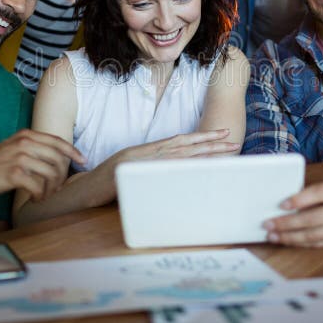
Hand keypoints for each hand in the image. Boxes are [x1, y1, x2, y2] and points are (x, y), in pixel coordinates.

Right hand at [0, 129, 85, 200]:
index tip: (82, 160)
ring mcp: (20, 157)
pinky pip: (39, 186)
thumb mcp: (12, 148)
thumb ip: (32, 149)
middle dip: (62, 175)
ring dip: (52, 188)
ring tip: (45, 195)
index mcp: (26, 135)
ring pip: (51, 173)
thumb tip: (56, 160)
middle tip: (57, 187)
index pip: (57, 141)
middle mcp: (24, 142)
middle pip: (58, 159)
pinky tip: (35, 198)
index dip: (73, 152)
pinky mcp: (14, 173)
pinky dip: (40, 195)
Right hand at [87, 129, 240, 206]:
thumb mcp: (134, 170)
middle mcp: (150, 152)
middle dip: (213, 144)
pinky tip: (200, 168)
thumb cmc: (109, 182)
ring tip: (227, 150)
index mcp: (150, 150)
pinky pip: (165, 168)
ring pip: (181, 153)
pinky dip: (183, 167)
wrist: (88, 187)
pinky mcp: (138, 171)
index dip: (204, 137)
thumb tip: (173, 171)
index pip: (182, 141)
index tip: (223, 135)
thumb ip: (153, 167)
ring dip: (206, 152)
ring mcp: (144, 161)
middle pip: (187, 145)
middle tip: (234, 141)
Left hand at [263, 179, 322, 246]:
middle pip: (312, 219)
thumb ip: (322, 191)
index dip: (298, 200)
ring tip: (272, 235)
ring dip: (290, 236)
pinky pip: (321, 243)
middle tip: (267, 224)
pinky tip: (289, 240)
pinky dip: (303, 243)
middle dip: (286, 223)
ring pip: (314, 235)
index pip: (319, 193)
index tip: (281, 204)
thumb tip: (290, 200)